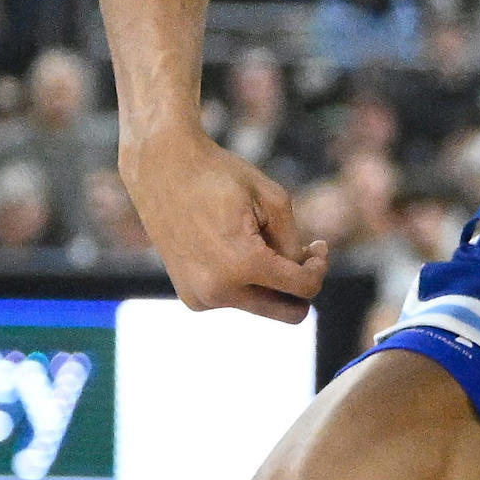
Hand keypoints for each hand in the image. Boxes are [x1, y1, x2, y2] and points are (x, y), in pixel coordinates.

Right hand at [123, 135, 326, 322]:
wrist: (161, 168)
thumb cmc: (221, 176)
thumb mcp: (273, 200)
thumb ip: (293, 243)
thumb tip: (300, 276)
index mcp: (243, 264)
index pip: (304, 289)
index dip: (319, 268)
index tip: (318, 244)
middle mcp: (219, 289)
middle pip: (287, 312)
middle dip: (300, 286)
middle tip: (303, 254)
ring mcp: (201, 297)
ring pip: (261, 304)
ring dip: (271, 280)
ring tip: (261, 240)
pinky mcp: (190, 296)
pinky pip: (235, 298)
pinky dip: (245, 280)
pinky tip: (233, 246)